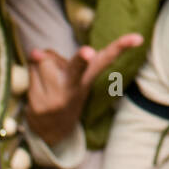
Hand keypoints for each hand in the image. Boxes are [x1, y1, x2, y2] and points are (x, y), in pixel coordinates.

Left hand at [24, 34, 142, 145]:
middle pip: (78, 66)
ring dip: (41, 63)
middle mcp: (76, 87)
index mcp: (88, 77)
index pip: (108, 58)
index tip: (137, 38)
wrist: (52, 130)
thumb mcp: (66, 74)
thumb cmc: (62, 90)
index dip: (122, 45)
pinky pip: (31, 72)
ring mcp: (58, 98)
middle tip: (88, 52)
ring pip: (44, 61)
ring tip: (47, 79)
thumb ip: (53, 58)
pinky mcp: (39, 105)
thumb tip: (36, 53)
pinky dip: (31, 74)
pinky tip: (39, 88)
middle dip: (83, 57)